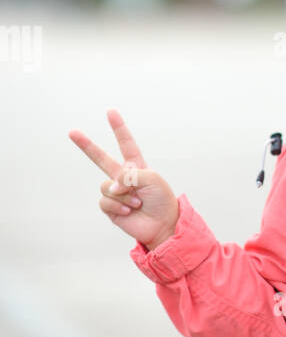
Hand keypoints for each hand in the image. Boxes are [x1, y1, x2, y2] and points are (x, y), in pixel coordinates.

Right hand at [68, 109, 179, 249]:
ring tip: (138, 202)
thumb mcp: (151, 179)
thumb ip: (129, 175)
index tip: (111, 112)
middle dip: (86, 145)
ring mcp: (115, 192)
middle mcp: (123, 177)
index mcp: (136, 166)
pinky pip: (105, 200)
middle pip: (100, 158)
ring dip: (124, 195)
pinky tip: (129, 210)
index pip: (126, 143)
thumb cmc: (162, 200)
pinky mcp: (110, 207)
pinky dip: (118, 205)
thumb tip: (111, 187)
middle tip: (72, 132)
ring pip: (107, 186)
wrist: (163, 224)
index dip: (118, 128)